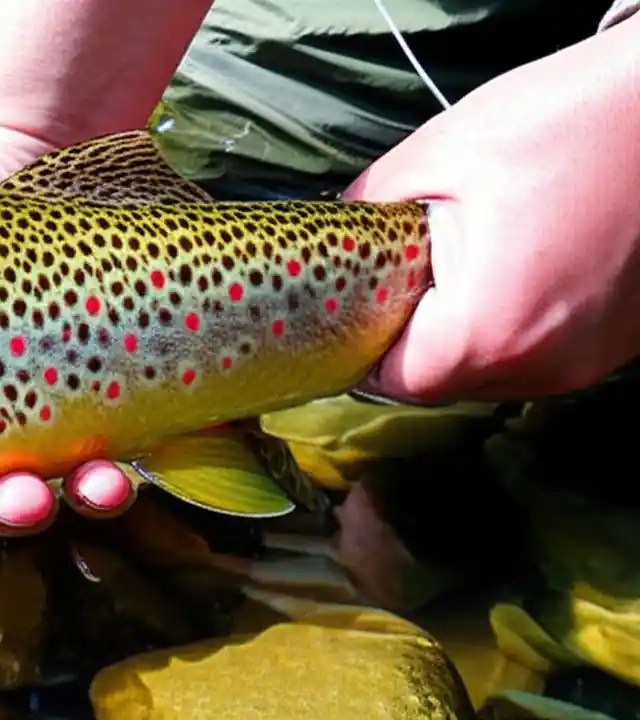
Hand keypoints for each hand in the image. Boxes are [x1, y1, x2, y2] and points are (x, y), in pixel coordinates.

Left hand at [345, 15, 639, 403]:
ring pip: (495, 372)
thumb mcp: (440, 155)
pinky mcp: (620, 342)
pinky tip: (516, 264)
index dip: (362, 345)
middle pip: (444, 382)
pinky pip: (542, 352)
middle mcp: (547, 363)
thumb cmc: (569, 119)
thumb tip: (338, 230)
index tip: (352, 306)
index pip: (394, 381)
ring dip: (465, 332)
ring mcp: (591, 359)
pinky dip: (516, 322)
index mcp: (490, 330)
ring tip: (467, 262)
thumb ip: (369, 207)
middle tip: (405, 274)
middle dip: (413, 336)